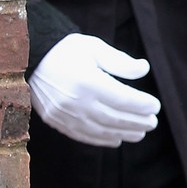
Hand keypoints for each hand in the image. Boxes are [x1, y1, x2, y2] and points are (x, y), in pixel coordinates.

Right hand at [28, 33, 160, 147]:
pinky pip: (83, 135)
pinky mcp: (56, 121)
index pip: (122, 98)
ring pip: (100, 130)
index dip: (141, 105)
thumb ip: (120, 61)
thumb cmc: (66, 50)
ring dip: (123, 133)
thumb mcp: (95, 47)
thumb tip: (144, 69)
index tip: (155, 106)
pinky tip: (116, 140)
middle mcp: (76, 102)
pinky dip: (102, 139)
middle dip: (136, 122)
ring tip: (140, 133)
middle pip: (114, 117)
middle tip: (153, 123)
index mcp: (88, 81)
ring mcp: (65, 115)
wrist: (31, 58)